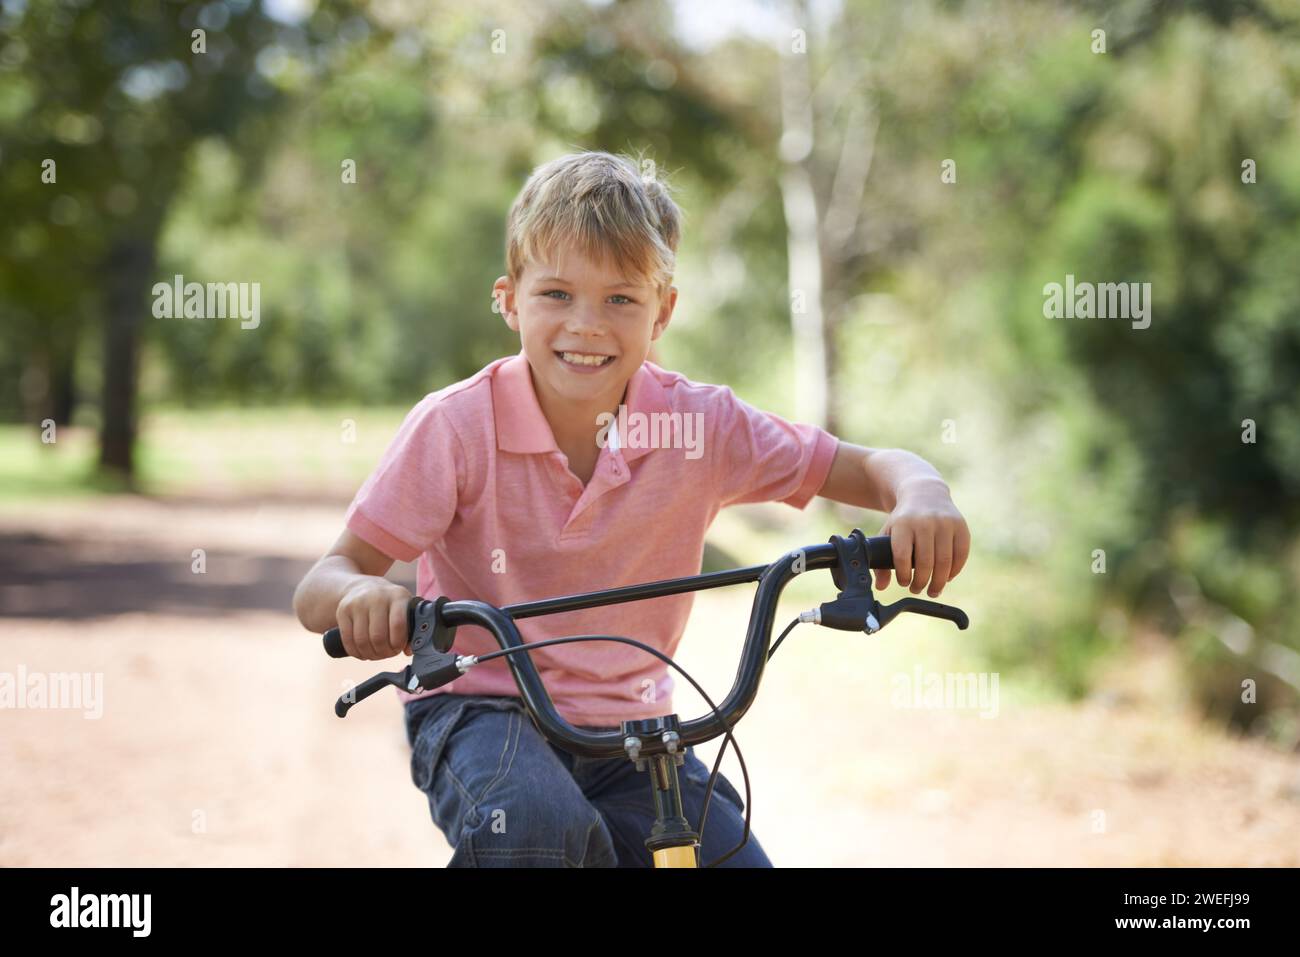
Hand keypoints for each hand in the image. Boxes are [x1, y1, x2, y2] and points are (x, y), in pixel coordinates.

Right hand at [335, 578, 412, 659]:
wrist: (363, 587)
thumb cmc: (390, 605)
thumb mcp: (404, 609)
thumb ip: (411, 629)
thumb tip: (409, 651)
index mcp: (398, 596)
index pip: (398, 625)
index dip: (398, 643)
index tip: (398, 649)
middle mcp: (377, 597)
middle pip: (378, 637)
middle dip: (384, 652)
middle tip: (387, 654)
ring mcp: (357, 603)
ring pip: (362, 641)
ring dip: (370, 654)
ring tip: (376, 654)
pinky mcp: (343, 610)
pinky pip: (348, 640)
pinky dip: (356, 652)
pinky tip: (363, 653)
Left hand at [873, 479, 969, 596]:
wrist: (924, 494)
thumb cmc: (903, 521)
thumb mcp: (888, 533)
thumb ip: (882, 559)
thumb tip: (881, 587)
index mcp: (903, 524)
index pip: (902, 555)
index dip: (903, 575)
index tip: (904, 583)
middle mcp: (925, 522)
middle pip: (925, 562)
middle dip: (921, 583)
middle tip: (917, 590)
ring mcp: (945, 523)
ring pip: (944, 561)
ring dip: (939, 582)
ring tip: (933, 591)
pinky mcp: (960, 526)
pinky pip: (961, 554)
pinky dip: (955, 571)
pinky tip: (947, 578)